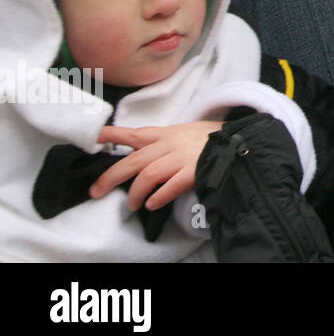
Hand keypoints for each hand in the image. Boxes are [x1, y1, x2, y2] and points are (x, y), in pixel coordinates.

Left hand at [90, 120, 224, 210]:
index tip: (92, 138)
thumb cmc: (210, 138)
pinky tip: (153, 204)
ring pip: (147, 176)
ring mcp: (181, 158)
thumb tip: (139, 150)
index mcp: (166, 134)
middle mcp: (170, 145)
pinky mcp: (193, 172)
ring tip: (132, 204)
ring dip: (135, 193)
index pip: (133, 133)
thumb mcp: (185, 131)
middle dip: (110, 177)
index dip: (111, 135)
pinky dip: (158, 198)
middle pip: (133, 161)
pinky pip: (169, 187)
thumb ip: (163, 140)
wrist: (238, 141)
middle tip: (96, 191)